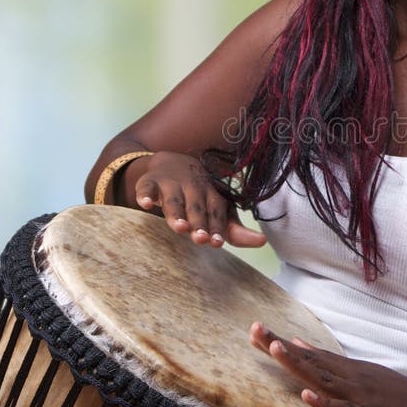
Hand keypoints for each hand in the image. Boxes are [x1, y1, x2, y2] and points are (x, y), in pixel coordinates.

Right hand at [134, 151, 266, 248]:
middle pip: (196, 208)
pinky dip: (144, 194)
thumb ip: (233, 229)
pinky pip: (147, 187)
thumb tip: (262, 242)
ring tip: (179, 227)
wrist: (172, 163)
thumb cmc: (200, 195)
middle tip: (201, 239)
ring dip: (176, 213)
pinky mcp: (151, 182)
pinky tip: (144, 204)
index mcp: (213, 194)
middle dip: (199, 223)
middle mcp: (194, 187)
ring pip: (173, 200)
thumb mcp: (217, 210)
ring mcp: (172, 183)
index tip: (217, 242)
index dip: (218, 227)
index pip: (217, 212)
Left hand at [249, 321, 406, 406]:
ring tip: (275, 350)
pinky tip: (307, 395)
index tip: (255, 330)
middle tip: (254, 330)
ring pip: (322, 379)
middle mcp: (349, 377)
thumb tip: (299, 346)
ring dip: (298, 364)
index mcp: (346, 369)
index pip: (307, 353)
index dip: (280, 343)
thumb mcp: (360, 374)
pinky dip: (324, 402)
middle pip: (308, 361)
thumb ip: (329, 363)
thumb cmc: (395, 395)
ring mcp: (358, 395)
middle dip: (279, 347)